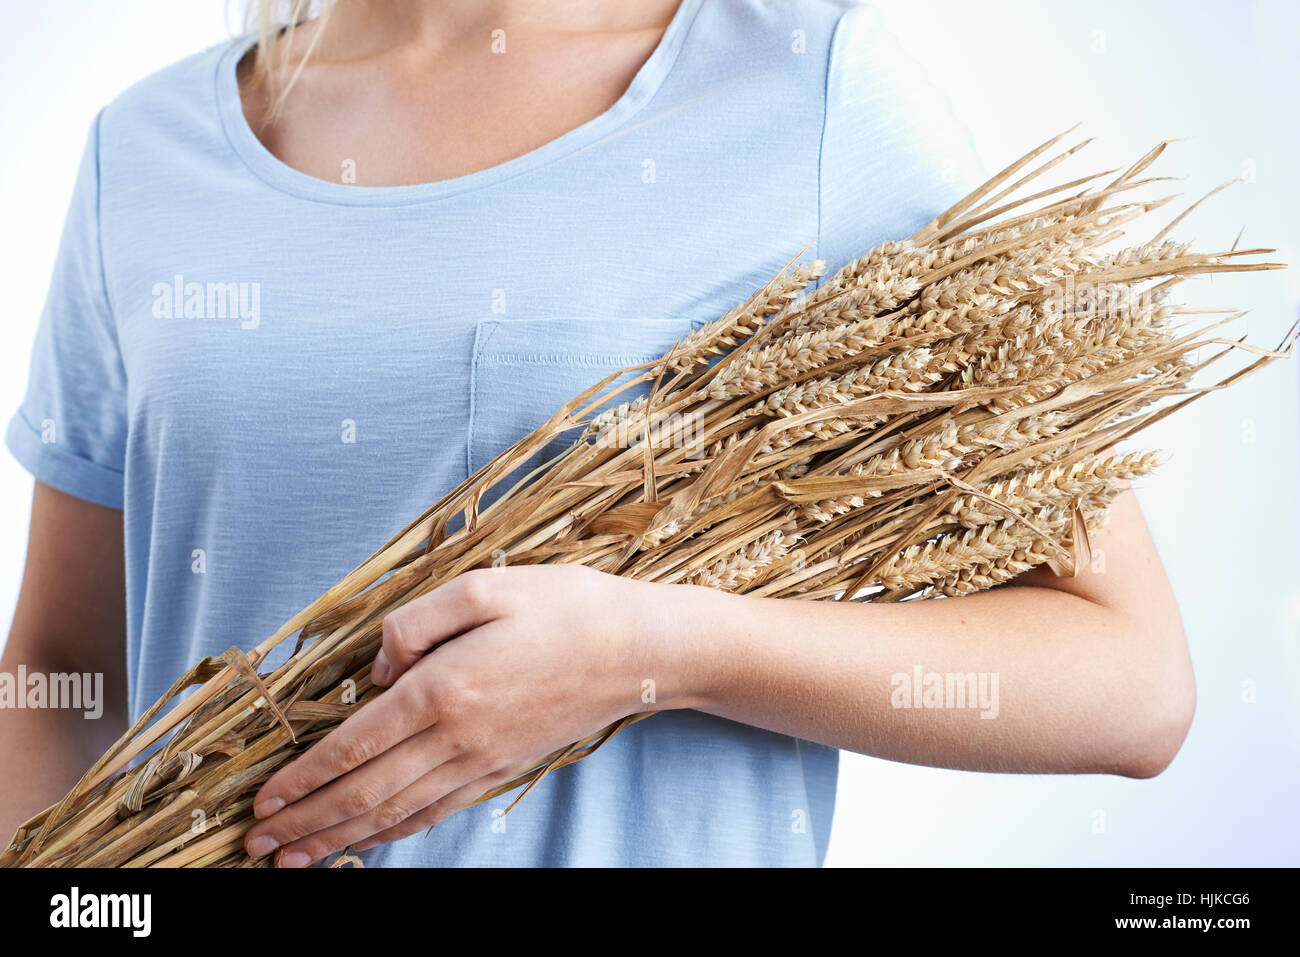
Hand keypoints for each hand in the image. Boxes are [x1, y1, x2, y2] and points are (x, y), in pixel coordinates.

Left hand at [242, 564, 686, 865]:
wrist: (639, 650)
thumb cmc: (564, 608)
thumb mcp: (485, 588)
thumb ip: (416, 623)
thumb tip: (376, 671)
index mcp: (443, 687)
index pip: (354, 747)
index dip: (303, 779)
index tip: (263, 802)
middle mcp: (457, 736)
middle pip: (365, 793)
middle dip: (306, 822)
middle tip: (259, 846)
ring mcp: (482, 760)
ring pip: (396, 813)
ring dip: (340, 838)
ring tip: (296, 858)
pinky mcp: (503, 769)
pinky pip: (437, 812)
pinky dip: (395, 833)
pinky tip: (371, 840)